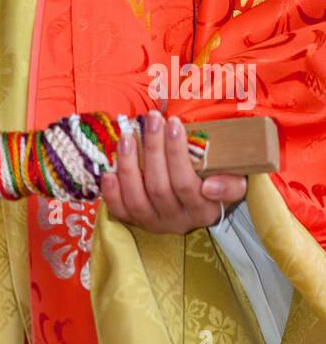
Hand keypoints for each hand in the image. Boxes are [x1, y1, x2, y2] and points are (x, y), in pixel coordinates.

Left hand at [100, 112, 246, 233]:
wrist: (201, 201)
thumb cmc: (215, 181)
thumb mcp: (234, 181)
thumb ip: (231, 184)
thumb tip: (209, 187)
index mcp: (203, 211)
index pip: (186, 184)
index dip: (177, 153)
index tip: (173, 122)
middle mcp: (178, 221)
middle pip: (159, 188)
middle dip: (153, 149)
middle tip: (151, 119)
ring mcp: (155, 224)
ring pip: (136, 200)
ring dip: (129, 167)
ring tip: (127, 137)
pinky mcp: (136, 222)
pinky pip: (120, 212)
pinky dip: (112, 193)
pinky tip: (109, 172)